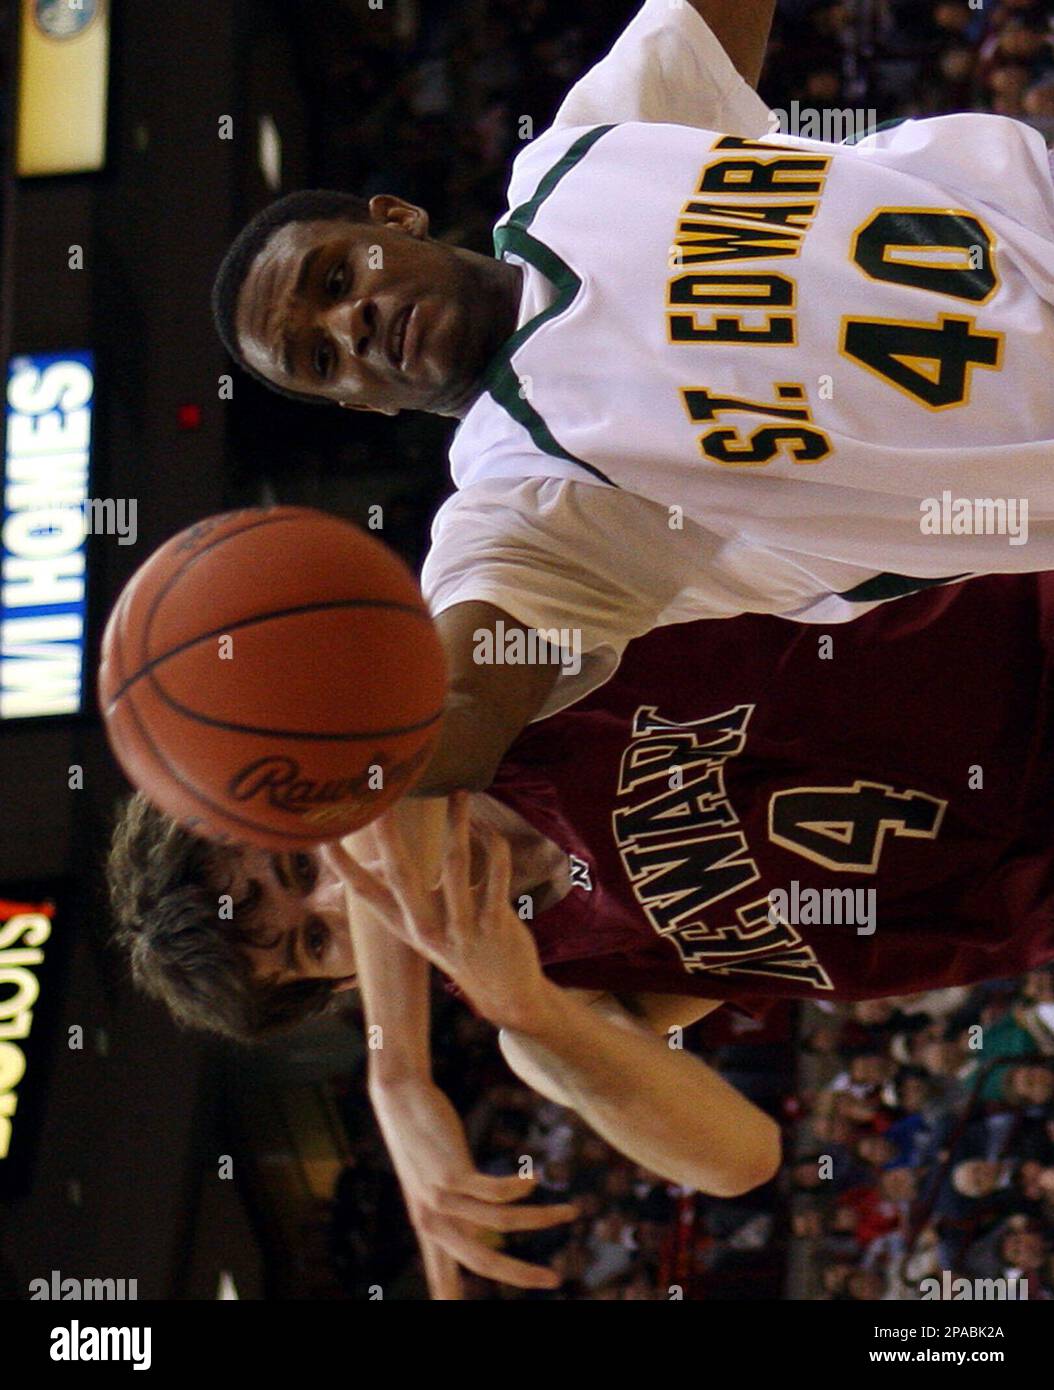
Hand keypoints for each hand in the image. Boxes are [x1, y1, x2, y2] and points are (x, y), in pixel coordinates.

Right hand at [324, 790, 554, 1032]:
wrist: (504, 992)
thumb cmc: (458, 945)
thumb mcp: (422, 927)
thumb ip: (401, 895)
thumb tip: (376, 859)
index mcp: (404, 924)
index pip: (364, 891)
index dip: (341, 864)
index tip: (321, 834)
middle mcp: (426, 927)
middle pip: (401, 875)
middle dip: (388, 837)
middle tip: (380, 802)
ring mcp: (461, 926)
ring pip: (457, 863)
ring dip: (457, 823)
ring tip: (458, 793)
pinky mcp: (495, 923)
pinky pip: (496, 871)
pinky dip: (492, 843)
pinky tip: (486, 827)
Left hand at [370, 1075, 576, 1295]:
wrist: (400, 1102)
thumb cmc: (423, 1145)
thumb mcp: (440, 1188)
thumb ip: (462, 1214)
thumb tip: (487, 1236)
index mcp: (430, 1230)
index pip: (441, 1278)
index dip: (449, 1299)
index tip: (454, 1317)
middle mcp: (433, 1221)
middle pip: (482, 1261)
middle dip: (521, 1274)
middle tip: (555, 1280)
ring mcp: (441, 1198)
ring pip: (502, 1220)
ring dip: (541, 1218)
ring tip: (571, 1211)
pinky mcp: (450, 1174)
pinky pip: (495, 1192)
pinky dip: (520, 1188)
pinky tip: (536, 1179)